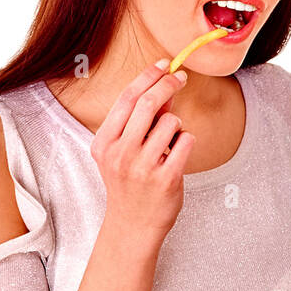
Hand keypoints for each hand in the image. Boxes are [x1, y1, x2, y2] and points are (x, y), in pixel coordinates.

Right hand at [91, 60, 195, 241]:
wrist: (133, 225)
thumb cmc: (129, 183)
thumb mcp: (123, 150)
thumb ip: (141, 120)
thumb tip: (165, 86)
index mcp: (104, 142)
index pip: (127, 98)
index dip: (148, 76)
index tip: (165, 65)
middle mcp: (120, 153)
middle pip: (148, 103)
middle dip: (168, 84)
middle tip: (180, 78)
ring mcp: (143, 167)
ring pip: (171, 122)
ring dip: (176, 124)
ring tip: (169, 142)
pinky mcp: (166, 179)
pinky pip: (186, 141)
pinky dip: (186, 141)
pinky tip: (177, 154)